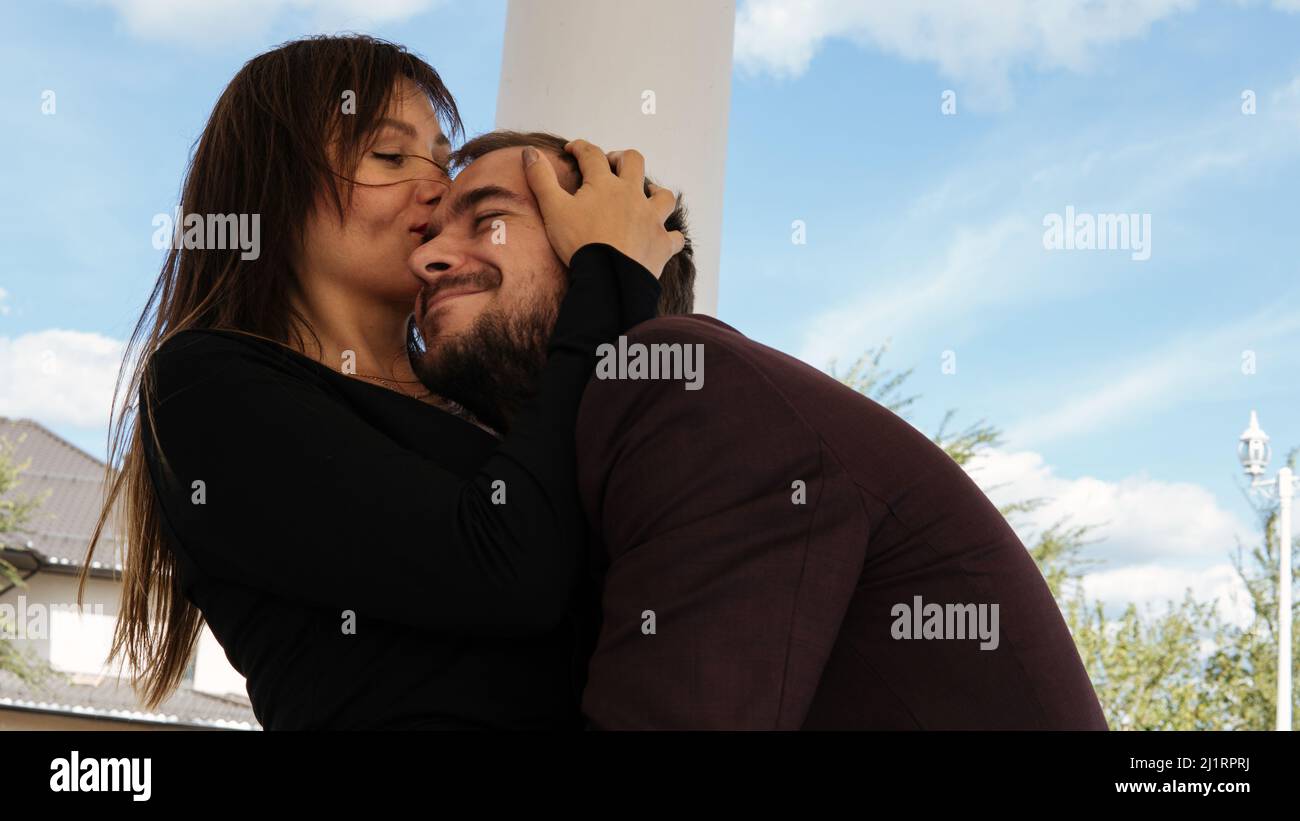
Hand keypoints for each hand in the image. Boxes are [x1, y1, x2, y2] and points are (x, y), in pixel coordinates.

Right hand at [523, 139, 684, 277]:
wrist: (609, 278)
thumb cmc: (580, 243)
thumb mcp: (553, 209)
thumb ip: (541, 179)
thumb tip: (529, 151)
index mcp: (605, 184)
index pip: (592, 155)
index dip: (580, 148)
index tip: (572, 149)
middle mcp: (632, 195)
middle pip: (634, 162)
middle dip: (622, 158)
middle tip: (611, 165)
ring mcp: (651, 219)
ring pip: (663, 196)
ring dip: (656, 193)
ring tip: (646, 196)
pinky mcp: (662, 244)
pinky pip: (675, 237)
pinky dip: (670, 237)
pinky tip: (664, 238)